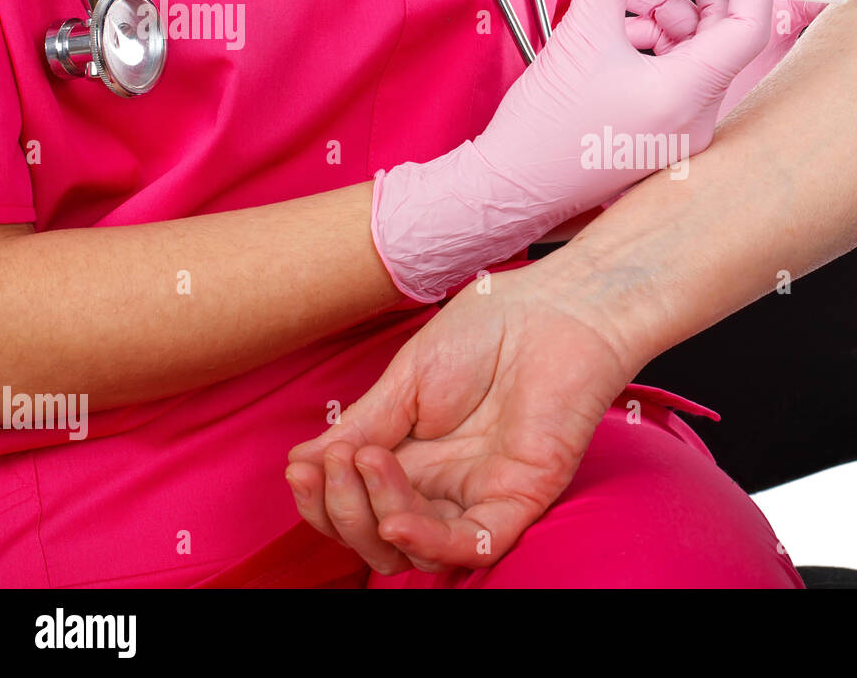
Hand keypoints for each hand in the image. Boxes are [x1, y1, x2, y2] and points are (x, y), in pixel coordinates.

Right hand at [284, 261, 638, 573]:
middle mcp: (444, 486)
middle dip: (339, 509)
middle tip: (332, 462)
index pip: (355, 506)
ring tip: (364, 461)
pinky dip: (427, 540)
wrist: (556, 307)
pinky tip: (393, 518)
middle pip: (376, 536)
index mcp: (413, 457)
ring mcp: (481, 494)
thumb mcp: (405, 380)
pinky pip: (471, 544)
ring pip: (415, 548)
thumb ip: (360, 426)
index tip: (300, 466)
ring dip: (373, 515)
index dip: (321, 499)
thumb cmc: (491, 329)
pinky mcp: (521, 498)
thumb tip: (303, 464)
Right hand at [371, 0, 774, 302]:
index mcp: (686, 96)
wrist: (511, 188)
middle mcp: (696, 118)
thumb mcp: (580, 32)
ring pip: (692, 43)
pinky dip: (649, 40)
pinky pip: (674, 67)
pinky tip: (612, 36)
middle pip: (719, 27)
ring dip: (659, 10)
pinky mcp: (664, 130)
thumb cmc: (544, 128)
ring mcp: (682, 128)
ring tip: (615, 7)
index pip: (747, 23)